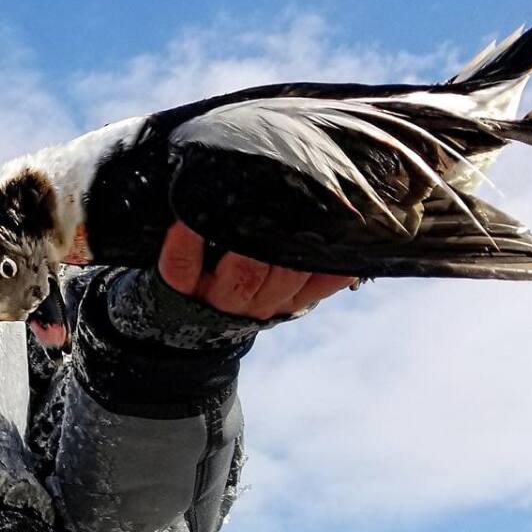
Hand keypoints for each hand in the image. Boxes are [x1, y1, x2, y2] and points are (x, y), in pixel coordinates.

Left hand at [156, 221, 356, 320]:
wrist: (175, 326)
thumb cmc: (237, 287)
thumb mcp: (281, 287)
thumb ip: (316, 270)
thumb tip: (357, 242)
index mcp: (285, 300)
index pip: (318, 280)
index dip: (330, 258)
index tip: (341, 225)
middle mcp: (254, 303)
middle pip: (283, 274)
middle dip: (290, 246)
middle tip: (295, 204)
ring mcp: (215, 297)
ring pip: (242, 273)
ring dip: (249, 244)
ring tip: (251, 208)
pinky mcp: (176, 288)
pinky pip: (182, 265)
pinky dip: (185, 242)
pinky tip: (188, 219)